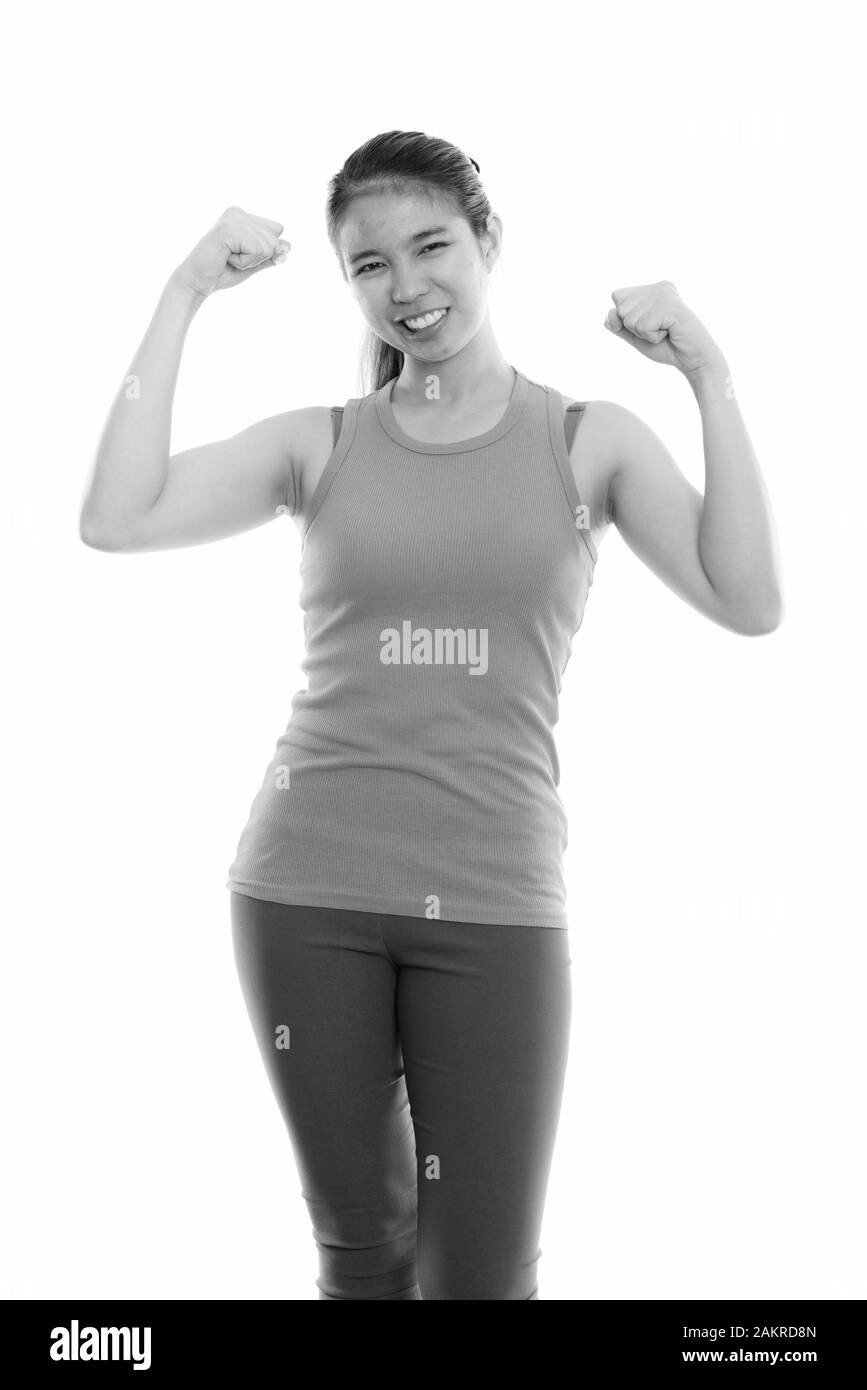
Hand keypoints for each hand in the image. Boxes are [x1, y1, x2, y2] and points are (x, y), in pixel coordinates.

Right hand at [173, 206, 290, 298]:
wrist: (197, 282)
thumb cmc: (222, 273)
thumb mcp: (252, 264)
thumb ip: (270, 255)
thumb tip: (289, 246)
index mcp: (243, 216)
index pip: (277, 229)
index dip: (264, 250)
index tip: (239, 254)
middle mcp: (238, 212)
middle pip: (274, 238)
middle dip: (258, 257)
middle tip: (233, 258)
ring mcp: (233, 218)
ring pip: (267, 246)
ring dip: (250, 261)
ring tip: (229, 258)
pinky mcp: (228, 228)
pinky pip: (256, 251)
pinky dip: (244, 262)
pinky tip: (226, 258)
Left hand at [603, 280, 726, 377]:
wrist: (693, 360)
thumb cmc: (668, 347)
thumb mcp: (637, 336)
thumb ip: (619, 325)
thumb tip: (610, 313)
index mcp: (652, 288)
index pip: (617, 297)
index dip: (627, 319)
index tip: (651, 325)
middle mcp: (659, 286)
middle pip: (621, 308)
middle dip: (635, 327)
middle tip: (659, 331)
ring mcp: (665, 294)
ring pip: (630, 318)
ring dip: (645, 334)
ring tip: (665, 332)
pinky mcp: (670, 306)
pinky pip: (643, 326)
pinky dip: (653, 337)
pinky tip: (670, 333)